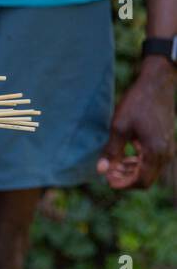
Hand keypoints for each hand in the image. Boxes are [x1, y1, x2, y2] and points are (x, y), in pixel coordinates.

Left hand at [96, 61, 175, 188]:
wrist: (157, 85)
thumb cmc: (137, 104)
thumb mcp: (119, 127)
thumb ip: (111, 151)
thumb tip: (101, 171)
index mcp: (155, 152)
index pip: (141, 181)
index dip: (123, 184)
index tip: (106, 180)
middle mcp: (165, 153)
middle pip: (146, 178)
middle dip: (126, 178)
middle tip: (107, 172)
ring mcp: (167, 147)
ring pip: (149, 169)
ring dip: (131, 170)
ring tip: (112, 165)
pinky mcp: (165, 141)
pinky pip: (152, 159)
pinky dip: (138, 161)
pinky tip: (123, 156)